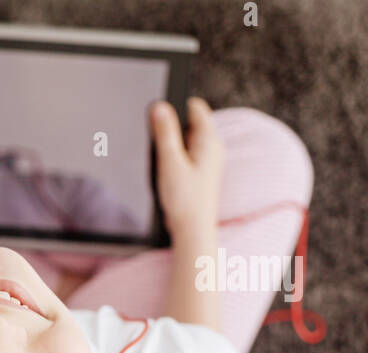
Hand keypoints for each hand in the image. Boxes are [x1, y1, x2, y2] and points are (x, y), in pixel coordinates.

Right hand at [151, 97, 223, 233]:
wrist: (193, 230)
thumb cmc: (186, 200)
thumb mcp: (170, 162)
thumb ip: (165, 133)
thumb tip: (159, 107)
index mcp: (209, 140)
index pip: (195, 107)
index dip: (175, 106)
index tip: (158, 114)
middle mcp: (212, 147)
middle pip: (188, 122)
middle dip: (170, 127)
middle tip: (156, 142)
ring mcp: (207, 160)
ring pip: (185, 140)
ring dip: (170, 144)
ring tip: (162, 162)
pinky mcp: (200, 172)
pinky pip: (185, 154)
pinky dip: (173, 157)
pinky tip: (166, 172)